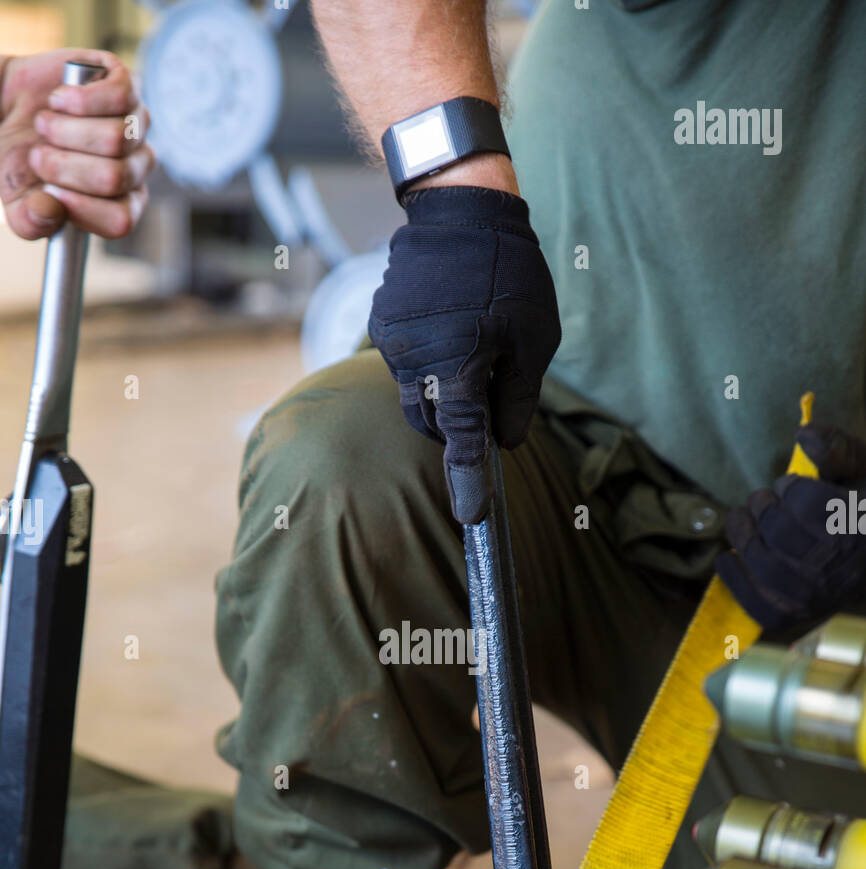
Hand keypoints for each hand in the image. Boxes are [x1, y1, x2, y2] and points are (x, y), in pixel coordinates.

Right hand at [0, 48, 152, 239]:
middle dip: (62, 166)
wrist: (7, 108)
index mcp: (122, 204)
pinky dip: (78, 100)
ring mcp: (136, 126)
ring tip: (43, 125)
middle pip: (113, 177)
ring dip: (63, 131)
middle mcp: (137, 168)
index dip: (82, 208)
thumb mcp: (18, 200)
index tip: (50, 191)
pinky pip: (120, 97)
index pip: (120, 219)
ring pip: (114, 138)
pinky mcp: (128, 86)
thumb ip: (30, 221)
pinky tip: (57, 100)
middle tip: (36, 154)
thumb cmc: (20, 160)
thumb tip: (49, 212)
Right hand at [368, 184, 560, 523]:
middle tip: (488, 398)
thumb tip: (504, 441)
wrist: (458, 205)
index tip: (471, 517)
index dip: (468, 482)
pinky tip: (450, 325)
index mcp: (458, 365)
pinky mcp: (381, 323)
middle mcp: (416, 361)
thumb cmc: (508, 271)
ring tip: (471, 349)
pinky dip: (427, 362)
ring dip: (441, 392)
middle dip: (455, 428)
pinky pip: (404, 362)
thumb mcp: (535, 338)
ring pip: (415, 394)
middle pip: (431, 425)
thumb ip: (519, 397)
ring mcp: (392, 342)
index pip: (462, 443)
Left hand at [717, 423, 865, 632]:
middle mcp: (841, 567)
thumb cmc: (861, 506)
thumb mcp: (862, 469)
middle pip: (778, 530)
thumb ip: (837, 448)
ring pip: (763, 562)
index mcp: (861, 526)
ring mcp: (817, 597)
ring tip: (744, 519)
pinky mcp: (795, 616)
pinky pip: (756, 603)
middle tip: (764, 500)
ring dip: (743, 533)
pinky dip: (733, 576)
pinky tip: (727, 556)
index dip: (789, 487)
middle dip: (762, 506)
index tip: (789, 485)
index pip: (806, 503)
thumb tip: (803, 433)